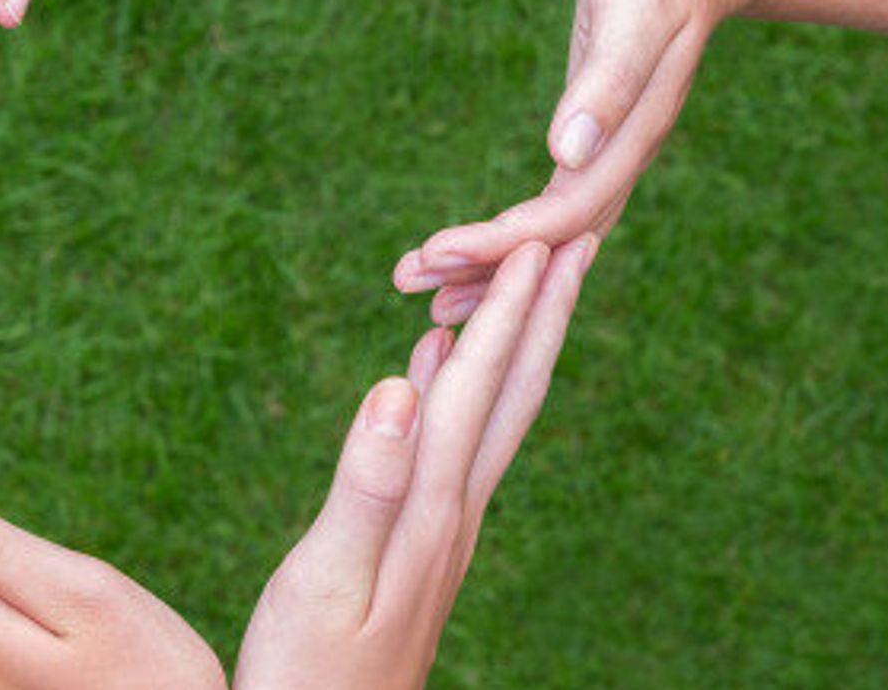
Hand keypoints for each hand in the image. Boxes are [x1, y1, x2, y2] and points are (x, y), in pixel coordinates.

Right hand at [238, 239, 592, 689]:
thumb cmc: (309, 673)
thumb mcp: (329, 578)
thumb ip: (367, 484)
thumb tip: (399, 383)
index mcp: (432, 509)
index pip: (480, 390)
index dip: (508, 313)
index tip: (542, 240)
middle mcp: (451, 512)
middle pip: (511, 395)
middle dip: (543, 314)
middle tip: (578, 241)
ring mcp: (440, 530)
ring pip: (488, 416)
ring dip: (509, 344)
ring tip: (521, 285)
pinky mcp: (416, 544)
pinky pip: (451, 445)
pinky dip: (454, 390)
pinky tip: (433, 370)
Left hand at [393, 0, 758, 322]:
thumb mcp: (635, 5)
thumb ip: (609, 80)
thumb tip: (567, 151)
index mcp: (633, 134)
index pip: (560, 213)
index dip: (499, 243)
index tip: (436, 256)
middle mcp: (624, 154)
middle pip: (552, 239)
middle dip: (482, 268)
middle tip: (407, 287)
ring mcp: (614, 149)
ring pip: (553, 231)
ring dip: (492, 263)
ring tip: (424, 289)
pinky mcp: (600, 134)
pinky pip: (555, 202)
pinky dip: (512, 233)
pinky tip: (475, 250)